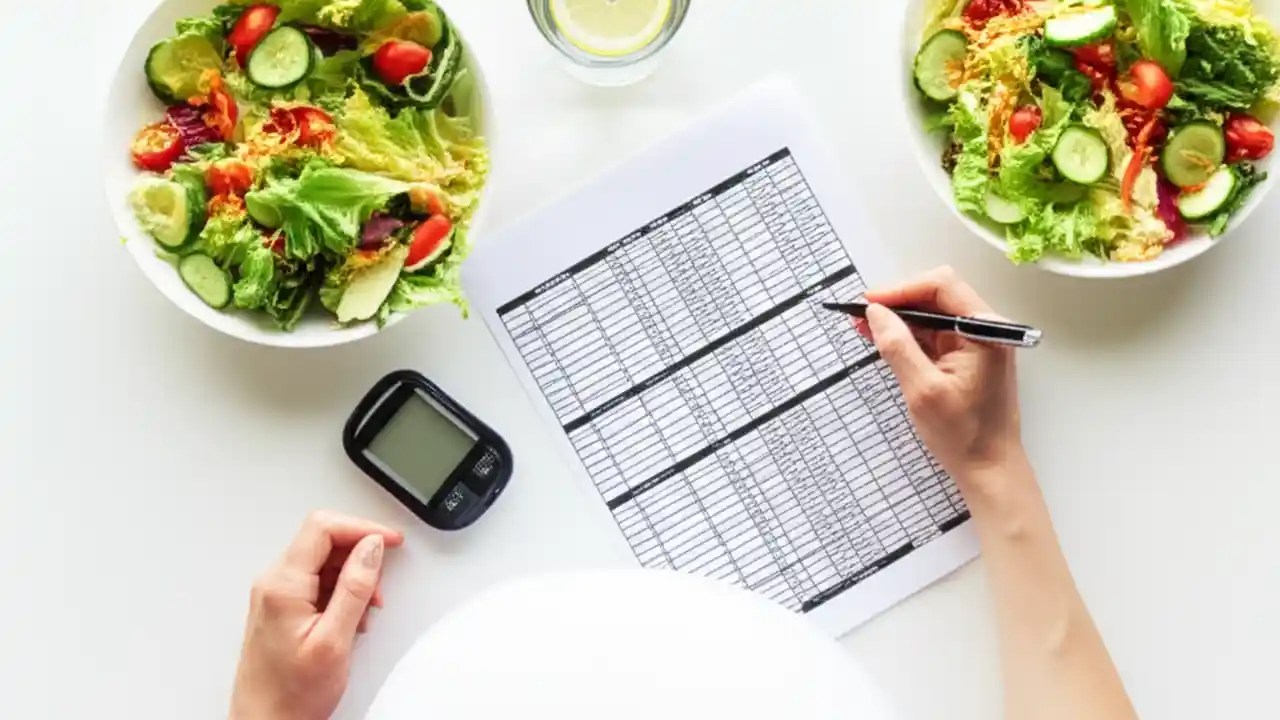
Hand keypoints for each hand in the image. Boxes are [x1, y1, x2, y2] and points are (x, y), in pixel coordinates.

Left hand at [229, 511, 403, 719]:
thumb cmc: (290, 695)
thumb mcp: (334, 640)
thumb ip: (354, 588)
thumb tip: (371, 548)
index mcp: (282, 585)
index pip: (323, 528)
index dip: (362, 528)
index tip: (389, 540)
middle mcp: (274, 583)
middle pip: (324, 540)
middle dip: (360, 555)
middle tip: (380, 582)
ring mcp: (276, 595)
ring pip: (324, 561)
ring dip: (354, 576)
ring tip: (366, 609)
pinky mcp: (283, 607)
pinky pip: (317, 581)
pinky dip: (342, 591)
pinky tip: (352, 617)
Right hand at [855, 267, 1023, 485]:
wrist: (991, 470)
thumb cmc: (963, 436)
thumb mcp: (922, 391)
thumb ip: (898, 347)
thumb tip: (875, 313)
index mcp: (984, 331)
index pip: (942, 286)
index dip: (901, 289)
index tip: (868, 303)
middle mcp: (986, 329)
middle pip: (937, 295)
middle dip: (898, 302)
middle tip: (862, 316)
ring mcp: (978, 343)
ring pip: (933, 314)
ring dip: (900, 318)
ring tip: (865, 326)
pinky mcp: (968, 357)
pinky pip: (935, 334)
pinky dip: (909, 335)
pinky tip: (884, 339)